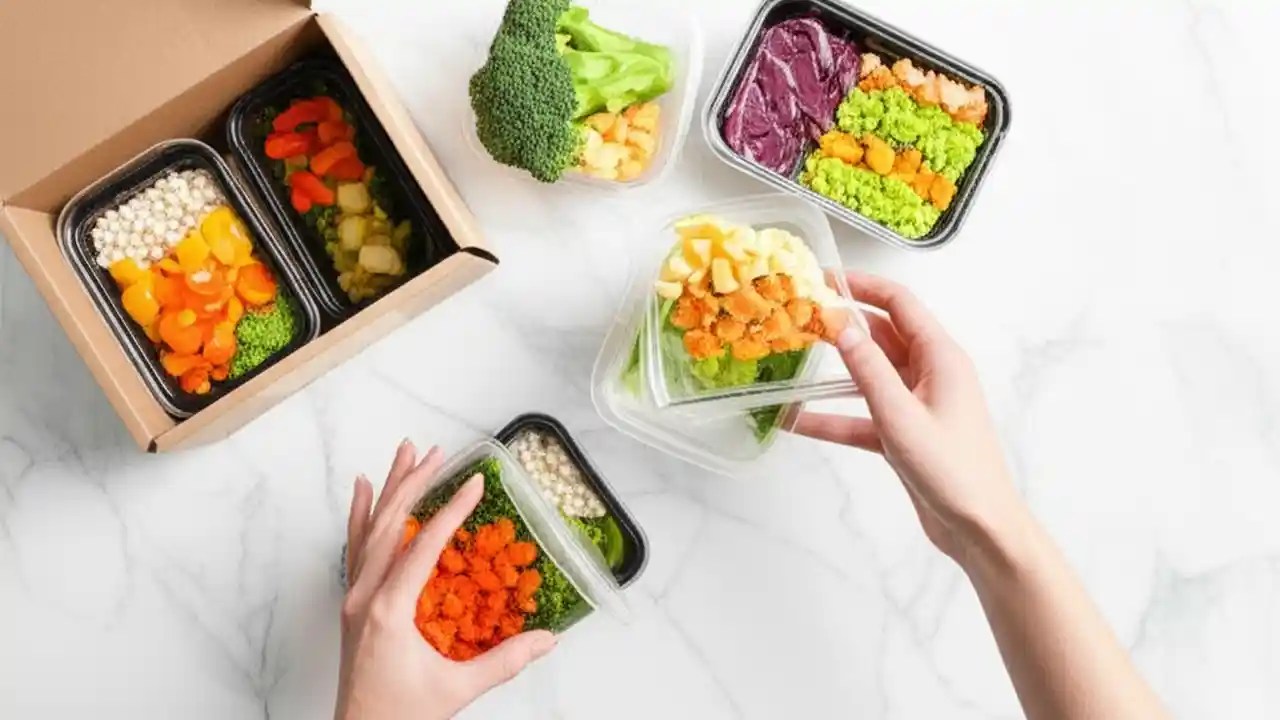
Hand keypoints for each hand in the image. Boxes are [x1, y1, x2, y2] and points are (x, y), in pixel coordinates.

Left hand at [335, 441, 556, 719]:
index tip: (473, 483)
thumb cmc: (401, 716)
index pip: (422, 547)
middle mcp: (365, 597)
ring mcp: (354, 598)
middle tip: (436, 452)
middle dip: (413, 484)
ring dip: (388, 489)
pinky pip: (353, 548)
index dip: (450, 511)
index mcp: (389, 611)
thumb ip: (505, 661)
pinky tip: (361, 490)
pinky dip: (358, 515)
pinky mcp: (353, 605)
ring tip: (404, 452)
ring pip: (369, 530)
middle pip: (389, 525)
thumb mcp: (458, 689)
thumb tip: (548, 639)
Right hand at [796, 273, 1027, 566]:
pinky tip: (795, 421)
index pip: (898, 304)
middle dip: (841, 325)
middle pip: (881, 336)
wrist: (979, 529)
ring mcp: (916, 404)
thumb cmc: (952, 471)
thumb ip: (868, 371)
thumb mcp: (901, 417)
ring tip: (792, 359)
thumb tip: (841, 326)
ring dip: (832, 372)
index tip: (823, 278)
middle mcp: (930, 374)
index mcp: (941, 358)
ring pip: (868, 376)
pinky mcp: (903, 434)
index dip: (861, 286)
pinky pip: (861, 416)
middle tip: (799, 317)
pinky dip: (832, 417)